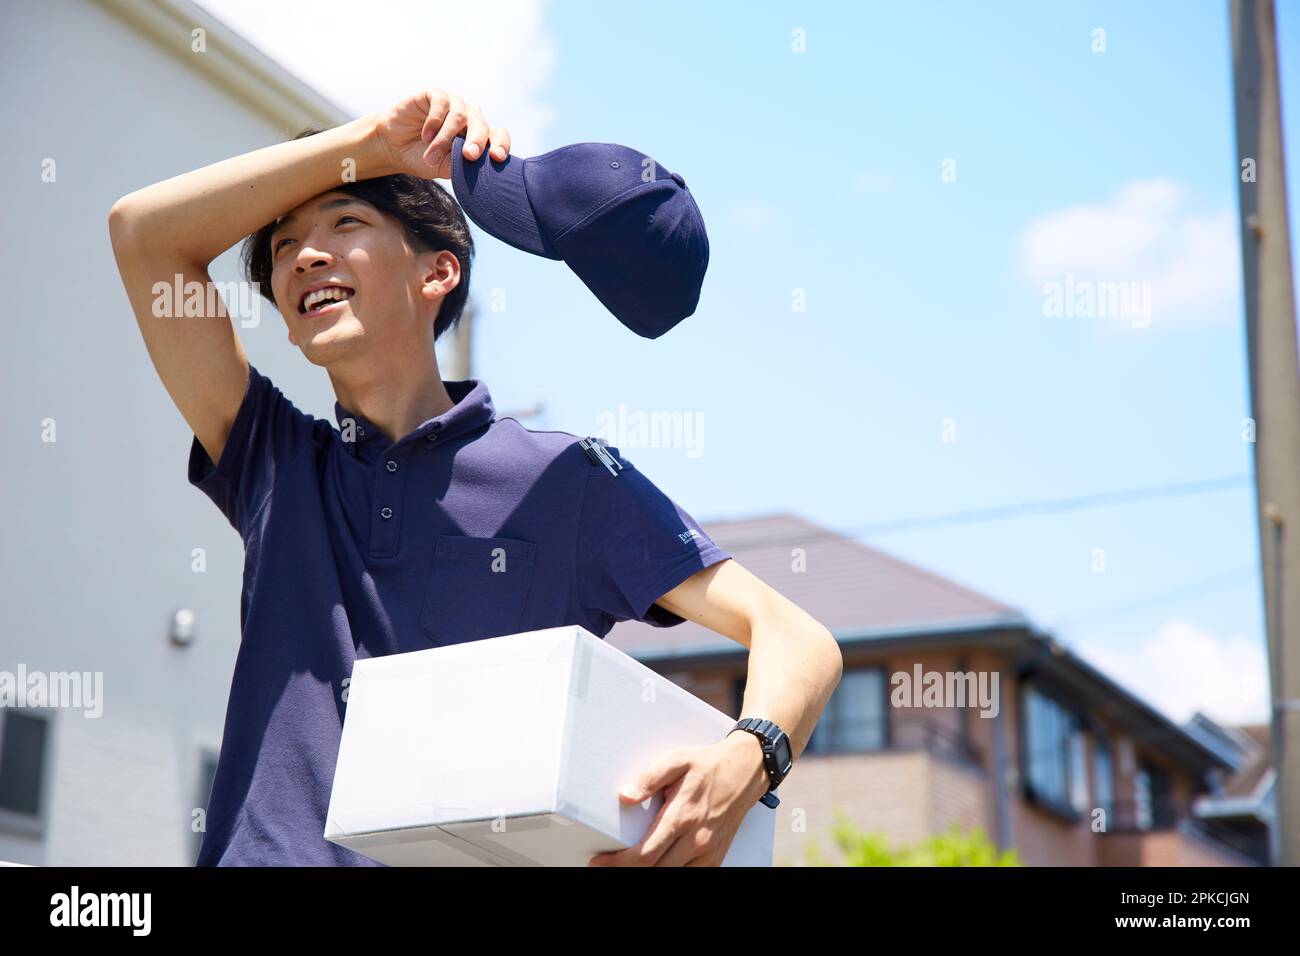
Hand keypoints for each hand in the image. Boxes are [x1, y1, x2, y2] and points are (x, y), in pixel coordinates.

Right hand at [369, 87, 511, 179]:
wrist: (393, 148)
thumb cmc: (423, 158)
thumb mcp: (444, 167)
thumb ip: (462, 166)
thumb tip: (479, 169)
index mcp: (477, 135)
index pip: (497, 135)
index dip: (501, 144)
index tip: (497, 157)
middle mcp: (469, 117)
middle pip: (481, 124)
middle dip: (476, 141)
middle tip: (469, 156)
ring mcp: (452, 104)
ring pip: (459, 116)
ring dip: (445, 139)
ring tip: (431, 157)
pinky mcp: (434, 95)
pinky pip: (441, 104)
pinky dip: (434, 122)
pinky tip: (426, 136)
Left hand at [588, 732, 768, 866]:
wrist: (746, 770)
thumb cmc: (709, 765)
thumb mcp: (677, 760)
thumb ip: (650, 777)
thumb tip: (626, 795)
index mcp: (683, 816)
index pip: (645, 853)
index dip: (618, 863)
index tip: (599, 862)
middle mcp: (696, 839)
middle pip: (654, 870)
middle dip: (626, 871)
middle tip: (606, 865)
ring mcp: (708, 852)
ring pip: (671, 876)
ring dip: (648, 873)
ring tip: (629, 865)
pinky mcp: (715, 858)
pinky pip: (690, 875)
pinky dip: (669, 872)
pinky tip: (657, 864)